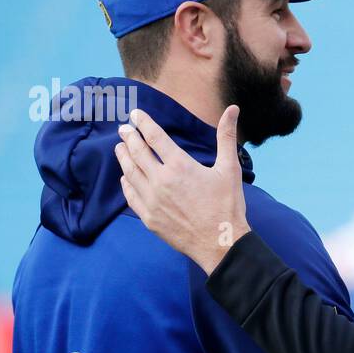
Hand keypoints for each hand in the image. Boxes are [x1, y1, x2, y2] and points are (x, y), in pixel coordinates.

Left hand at [115, 105, 249, 274]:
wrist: (220, 243)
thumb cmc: (227, 205)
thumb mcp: (230, 168)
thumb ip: (226, 136)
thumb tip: (233, 109)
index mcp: (180, 166)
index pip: (154, 137)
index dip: (143, 123)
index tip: (135, 114)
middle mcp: (161, 180)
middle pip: (137, 152)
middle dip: (129, 137)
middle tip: (123, 129)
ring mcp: (152, 200)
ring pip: (130, 173)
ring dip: (123, 157)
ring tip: (120, 147)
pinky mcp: (149, 217)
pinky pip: (131, 196)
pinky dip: (126, 183)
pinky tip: (125, 178)